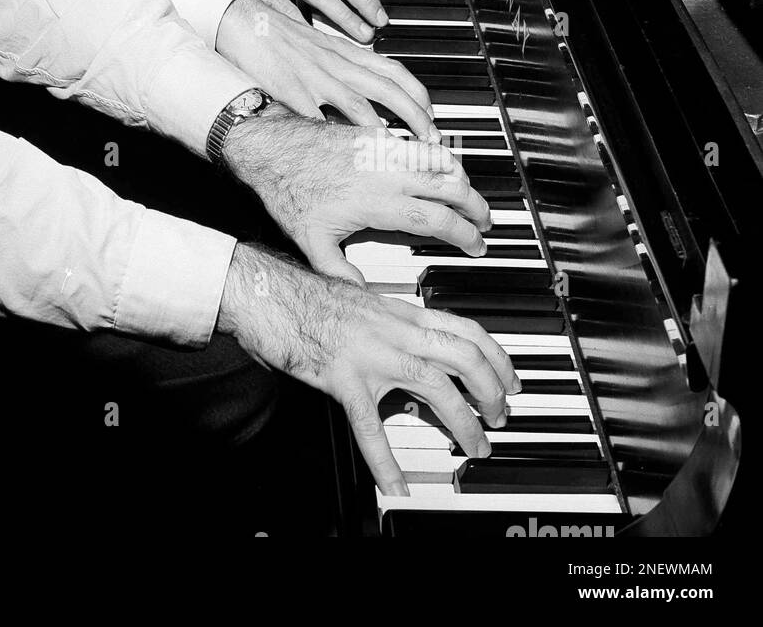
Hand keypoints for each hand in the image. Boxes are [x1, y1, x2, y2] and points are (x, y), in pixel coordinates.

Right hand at [215, 0, 436, 138]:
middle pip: (389, 90)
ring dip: (387, 132)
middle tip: (432, 141)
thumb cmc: (274, 34)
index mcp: (344, 51)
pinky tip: (350, 155)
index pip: (394, 70)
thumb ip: (338, 63)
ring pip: (363, 105)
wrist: (240, 19)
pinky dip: (340, 137)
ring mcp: (316, 77)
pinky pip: (322, 119)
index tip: (431, 116)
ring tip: (403, 154)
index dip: (418, 95)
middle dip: (416, 117)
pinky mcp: (293, 91)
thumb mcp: (315, 46)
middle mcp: (336, 63)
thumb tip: (360, 85)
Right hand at [218, 242, 518, 495]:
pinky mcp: (343, 378)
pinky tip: (397, 484)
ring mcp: (371, 354)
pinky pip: (371, 427)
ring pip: (436, 388)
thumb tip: (412, 340)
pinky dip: (388, 461)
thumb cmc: (304, 296)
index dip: (497, 357)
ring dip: (463, 422)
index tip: (510, 379)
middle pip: (464, 356)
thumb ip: (390, 321)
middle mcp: (394, 330)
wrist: (267, 294)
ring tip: (473, 446)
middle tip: (499, 417)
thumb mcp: (361, 302)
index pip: (465, 328)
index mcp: (399, 311)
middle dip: (493, 390)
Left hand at [220, 113, 488, 278]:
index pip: (435, 220)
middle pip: (448, 187)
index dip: (462, 234)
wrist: (269, 145)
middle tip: (485, 220)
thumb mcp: (310, 241)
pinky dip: (437, 152)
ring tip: (470, 193)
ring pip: (438, 160)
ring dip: (460, 177)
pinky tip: (441, 161)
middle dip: (474, 205)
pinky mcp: (374, 133)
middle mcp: (386, 173)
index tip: (475, 244)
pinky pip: (417, 140)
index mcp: (377, 203)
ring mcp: (382, 149)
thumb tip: (362, 296)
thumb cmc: (286, 190)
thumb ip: (339, 272)